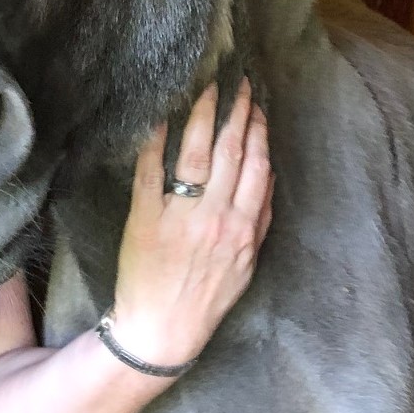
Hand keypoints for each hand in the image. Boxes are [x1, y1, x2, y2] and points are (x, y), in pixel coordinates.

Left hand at [109, 80, 273, 368]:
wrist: (162, 330)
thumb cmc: (206, 299)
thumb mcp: (247, 265)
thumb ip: (259, 221)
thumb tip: (268, 177)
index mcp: (243, 227)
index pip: (256, 165)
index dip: (257, 130)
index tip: (256, 105)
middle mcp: (216, 217)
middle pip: (229, 151)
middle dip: (234, 111)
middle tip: (234, 83)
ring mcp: (180, 216)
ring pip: (196, 153)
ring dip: (202, 116)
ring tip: (205, 91)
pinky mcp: (145, 218)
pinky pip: (151, 171)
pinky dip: (156, 142)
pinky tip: (160, 119)